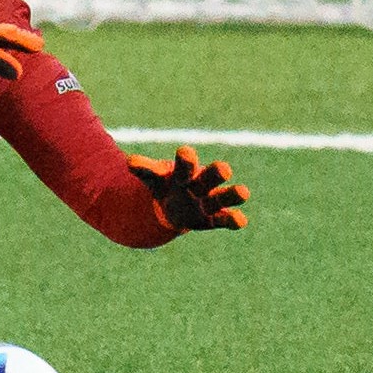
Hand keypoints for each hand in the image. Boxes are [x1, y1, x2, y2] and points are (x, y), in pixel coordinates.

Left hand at [126, 145, 248, 230]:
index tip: (185, 152)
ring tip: (244, 192)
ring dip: (232, 195)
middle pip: (209, 177)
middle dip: (215, 174)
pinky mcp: (213, 218)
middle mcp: (200, 185)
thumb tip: (128, 162)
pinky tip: (241, 220)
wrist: (174, 206)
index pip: (185, 164)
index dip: (185, 159)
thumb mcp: (153, 179)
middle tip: (224, 169)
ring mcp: (208, 201)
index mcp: (184, 173)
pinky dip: (233, 220)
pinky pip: (224, 219)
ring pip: (222, 197)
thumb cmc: (166, 186)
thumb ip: (144, 170)